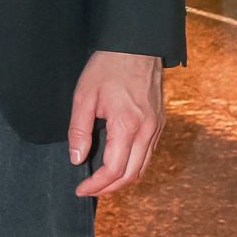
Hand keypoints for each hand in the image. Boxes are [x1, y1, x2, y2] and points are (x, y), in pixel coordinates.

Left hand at [68, 52, 163, 197]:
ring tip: (101, 182)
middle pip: (132, 175)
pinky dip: (134, 166)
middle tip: (89, 190)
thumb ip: (79, 130)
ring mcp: (157, 127)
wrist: (136, 46)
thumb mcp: (84, 97)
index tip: (81, 189)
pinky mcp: (160, 123)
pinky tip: (117, 164)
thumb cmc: (108, 67)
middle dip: (109, 188)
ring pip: (143, 167)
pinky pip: (149, 154)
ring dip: (123, 180)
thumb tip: (77, 158)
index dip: (96, 185)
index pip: (114, 169)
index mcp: (127, 125)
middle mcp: (147, 130)